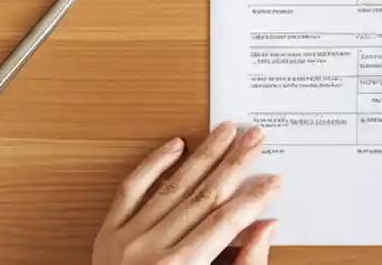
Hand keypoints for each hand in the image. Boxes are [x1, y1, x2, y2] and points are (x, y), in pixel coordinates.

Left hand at [93, 122, 281, 264]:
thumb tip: (266, 229)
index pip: (227, 223)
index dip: (254, 198)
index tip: (274, 179)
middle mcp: (151, 251)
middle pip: (204, 196)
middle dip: (235, 164)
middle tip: (255, 138)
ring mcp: (126, 239)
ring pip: (173, 186)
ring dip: (203, 155)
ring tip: (224, 132)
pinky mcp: (107, 235)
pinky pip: (131, 190)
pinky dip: (152, 165)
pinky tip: (175, 145)